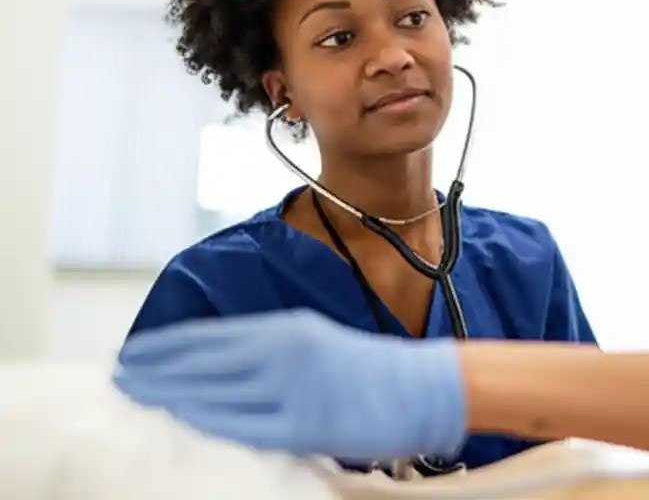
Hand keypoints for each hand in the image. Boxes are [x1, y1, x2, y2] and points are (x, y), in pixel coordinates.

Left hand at [113, 308, 466, 462]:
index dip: (163, 348)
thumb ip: (273, 353)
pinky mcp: (305, 421)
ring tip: (133, 401)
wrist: (427, 385)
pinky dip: (206, 423)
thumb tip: (226, 372)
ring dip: (167, 397)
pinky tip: (179, 425)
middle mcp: (283, 350)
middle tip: (116, 379)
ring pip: (213, 392)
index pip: (207, 338)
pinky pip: (243, 425)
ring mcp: (292, 386)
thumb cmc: (374, 372)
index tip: (131, 356)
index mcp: (285, 329)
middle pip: (200, 363)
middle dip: (152, 372)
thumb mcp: (317, 344)